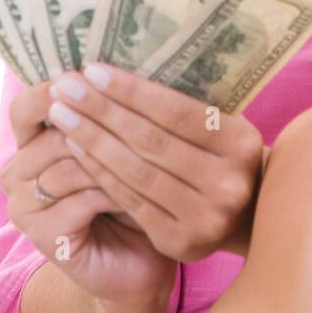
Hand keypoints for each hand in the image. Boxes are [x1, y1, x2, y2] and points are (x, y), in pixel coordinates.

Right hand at [2, 79, 178, 306]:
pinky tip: (142, 190)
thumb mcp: (127, 147)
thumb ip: (115, 114)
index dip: (53, 90)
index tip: (91, 72)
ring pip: (65, 165)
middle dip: (95, 123)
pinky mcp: (44, 239)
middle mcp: (19, 174)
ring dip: (110, 158)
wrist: (139, 260)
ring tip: (150, 157)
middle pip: (49, 133)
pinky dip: (113, 191)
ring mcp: (26, 209)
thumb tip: (119, 69)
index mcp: (32, 144)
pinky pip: (79, 200)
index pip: (26, 108)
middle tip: (139, 119)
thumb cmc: (137, 193)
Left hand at [43, 63, 266, 264]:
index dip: (131, 91)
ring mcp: (205, 218)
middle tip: (65, 87)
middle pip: (150, 141)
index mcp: (242, 143)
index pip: (176, 111)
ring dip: (92, 140)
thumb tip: (120, 73)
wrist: (249, 216)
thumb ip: (186, 109)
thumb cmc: (223, 156)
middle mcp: (228, 183)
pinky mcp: (180, 242)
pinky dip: (100, 172)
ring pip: (135, 172)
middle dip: (101, 111)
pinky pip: (130, 200)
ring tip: (62, 115)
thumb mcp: (222, 127)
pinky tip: (77, 149)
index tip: (91, 70)